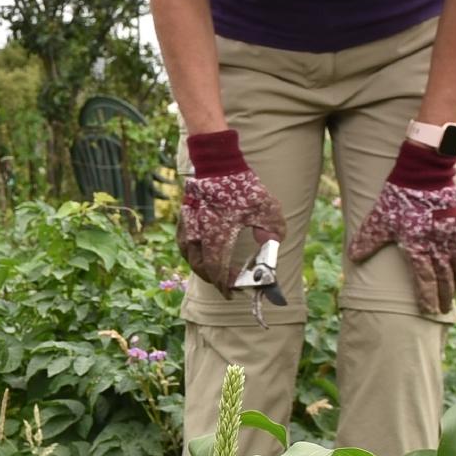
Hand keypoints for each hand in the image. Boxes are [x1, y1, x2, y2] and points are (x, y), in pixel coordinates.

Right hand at [175, 130, 285, 291]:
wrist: (217, 164)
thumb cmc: (240, 186)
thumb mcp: (265, 208)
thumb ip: (272, 229)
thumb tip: (272, 243)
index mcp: (217, 237)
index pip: (218, 270)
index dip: (225, 284)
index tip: (233, 291)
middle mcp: (199, 235)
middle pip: (201, 267)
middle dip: (213, 279)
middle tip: (225, 284)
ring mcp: (188, 226)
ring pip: (189, 256)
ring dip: (200, 267)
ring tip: (211, 272)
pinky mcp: (184, 217)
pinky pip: (184, 242)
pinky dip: (191, 252)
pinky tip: (198, 252)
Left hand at [347, 141, 455, 311]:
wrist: (426, 175)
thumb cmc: (399, 198)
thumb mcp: (379, 220)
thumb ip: (368, 241)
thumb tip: (353, 258)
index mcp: (420, 248)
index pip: (425, 281)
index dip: (427, 298)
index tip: (428, 311)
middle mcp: (441, 247)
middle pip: (444, 280)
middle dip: (444, 297)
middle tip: (443, 311)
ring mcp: (455, 238)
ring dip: (454, 286)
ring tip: (451, 297)